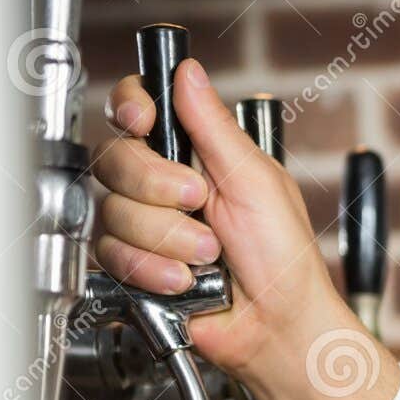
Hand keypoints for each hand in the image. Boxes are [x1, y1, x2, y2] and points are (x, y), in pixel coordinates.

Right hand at [95, 61, 399, 399]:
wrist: (280, 327)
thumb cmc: (286, 262)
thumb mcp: (259, 182)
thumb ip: (215, 127)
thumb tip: (188, 71)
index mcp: (199, 156)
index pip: (139, 109)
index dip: (132, 109)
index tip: (146, 121)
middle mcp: (167, 187)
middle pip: (116, 158)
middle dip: (160, 189)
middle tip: (202, 207)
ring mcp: (149, 227)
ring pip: (113, 210)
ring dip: (167, 238)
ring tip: (209, 255)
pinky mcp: (136, 266)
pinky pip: (113, 255)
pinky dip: (155, 270)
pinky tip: (187, 281)